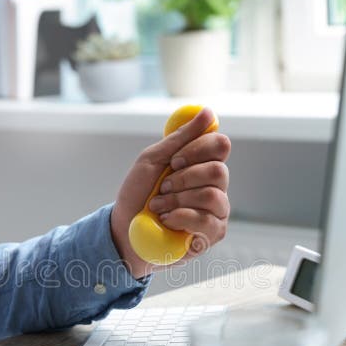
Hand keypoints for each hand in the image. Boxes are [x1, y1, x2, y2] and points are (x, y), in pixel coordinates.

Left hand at [111, 108, 230, 278]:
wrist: (126, 229)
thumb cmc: (138, 194)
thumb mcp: (153, 160)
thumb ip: (180, 137)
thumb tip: (207, 112)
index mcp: (203, 164)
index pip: (220, 145)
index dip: (197, 150)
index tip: (174, 161)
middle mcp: (215, 185)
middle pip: (219, 171)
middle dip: (184, 179)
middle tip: (163, 187)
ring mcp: (218, 210)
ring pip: (212, 196)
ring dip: (177, 200)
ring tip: (158, 207)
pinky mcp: (214, 233)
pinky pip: (207, 220)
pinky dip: (181, 218)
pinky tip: (167, 221)